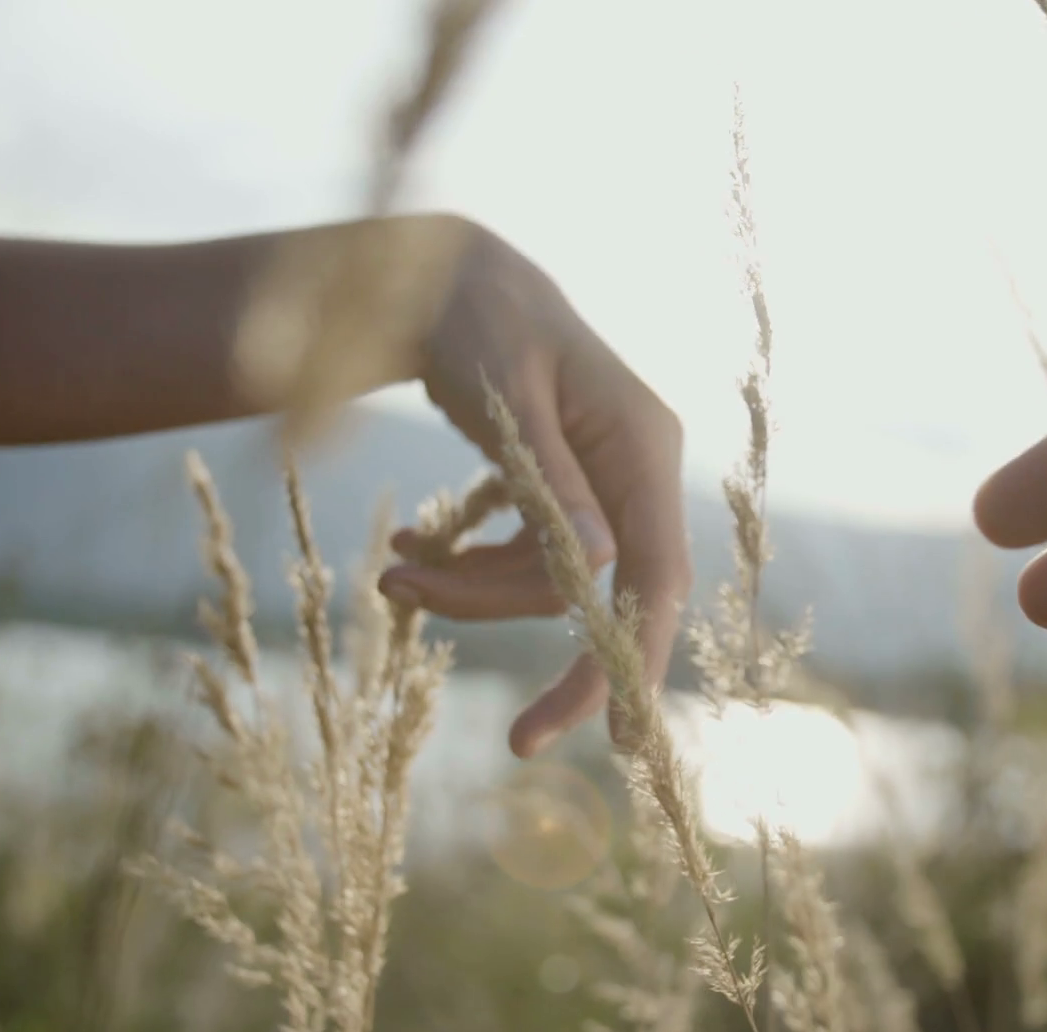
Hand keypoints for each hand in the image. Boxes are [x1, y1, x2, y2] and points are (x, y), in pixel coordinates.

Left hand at [377, 218, 690, 758]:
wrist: (444, 278)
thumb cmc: (475, 321)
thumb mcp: (503, 395)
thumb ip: (549, 479)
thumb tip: (596, 566)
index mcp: (641, 446)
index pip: (655, 577)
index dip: (638, 659)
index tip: (618, 739)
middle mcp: (635, 473)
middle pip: (607, 595)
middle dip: (541, 648)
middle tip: (510, 734)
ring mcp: (602, 486)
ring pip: (549, 584)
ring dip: (468, 593)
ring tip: (391, 570)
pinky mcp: (562, 494)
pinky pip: (525, 560)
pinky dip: (466, 567)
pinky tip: (413, 546)